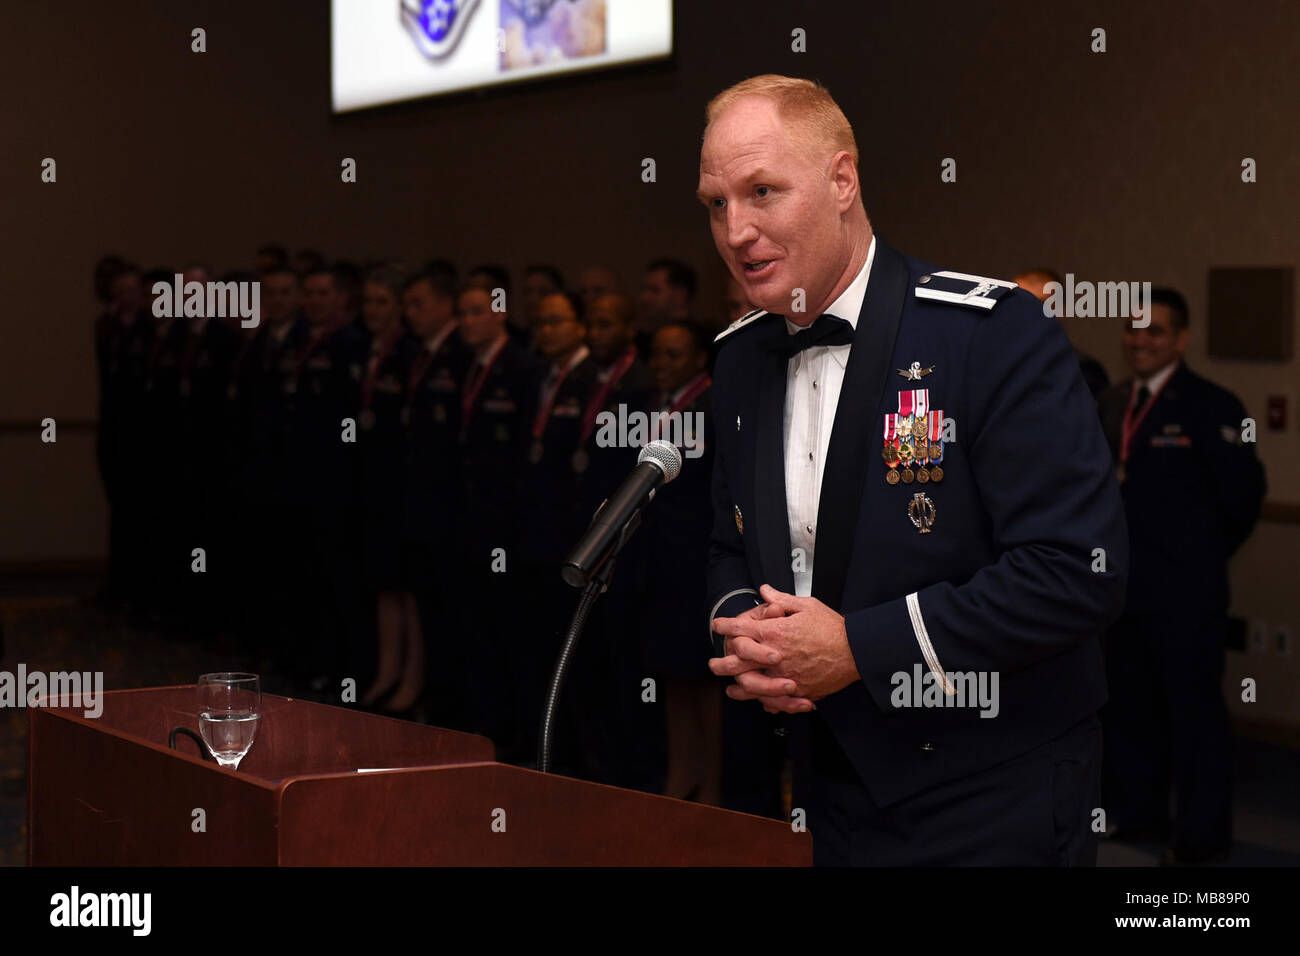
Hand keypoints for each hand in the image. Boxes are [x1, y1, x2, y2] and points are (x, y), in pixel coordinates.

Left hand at [711, 584, 858, 706]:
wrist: (855, 651)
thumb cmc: (833, 627)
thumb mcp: (807, 606)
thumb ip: (781, 600)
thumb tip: (764, 590)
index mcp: (776, 632)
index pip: (741, 628)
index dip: (726, 625)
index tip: (718, 624)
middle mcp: (776, 656)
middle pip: (738, 662)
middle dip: (722, 662)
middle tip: (713, 664)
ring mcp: (785, 676)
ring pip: (752, 686)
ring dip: (738, 688)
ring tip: (729, 689)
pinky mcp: (798, 691)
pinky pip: (775, 701)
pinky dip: (765, 702)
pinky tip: (759, 702)